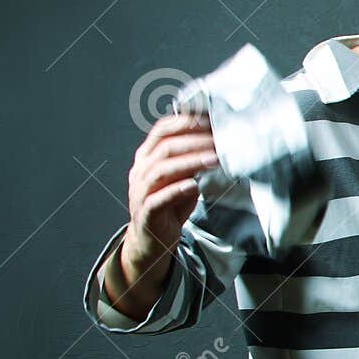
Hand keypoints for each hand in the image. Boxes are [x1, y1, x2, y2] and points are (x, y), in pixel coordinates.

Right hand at [123, 113, 216, 277]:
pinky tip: (193, 184)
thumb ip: (193, 162)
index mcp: (147, 157)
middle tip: (219, 140)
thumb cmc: (169, 206)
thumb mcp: (183, 178)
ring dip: (190, 162)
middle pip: (165, 147)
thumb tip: (216, 144)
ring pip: (162, 170)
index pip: (162, 130)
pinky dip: (176, 189)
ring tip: (214, 159)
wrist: (152, 240)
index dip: (185, 122)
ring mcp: (140, 191)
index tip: (209, 119)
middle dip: (194, 141)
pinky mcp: (145, 212)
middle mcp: (140, 171)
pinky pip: (158, 198)